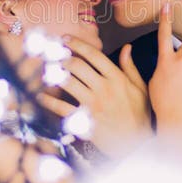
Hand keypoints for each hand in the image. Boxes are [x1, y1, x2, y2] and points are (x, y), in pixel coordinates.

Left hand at [37, 36, 151, 155]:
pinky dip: (49, 102)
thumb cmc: (140, 115)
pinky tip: (41, 96)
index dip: (77, 44)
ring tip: (46, 70)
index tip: (66, 39)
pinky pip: (62, 109)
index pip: (94, 55)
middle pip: (77, 66)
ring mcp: (93, 105)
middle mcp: (104, 89)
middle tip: (52, 53)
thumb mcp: (141, 88)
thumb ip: (130, 67)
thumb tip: (126, 47)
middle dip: (62, 57)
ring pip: (68, 83)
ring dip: (54, 74)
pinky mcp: (86, 121)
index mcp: (117, 78)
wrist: (138, 144)